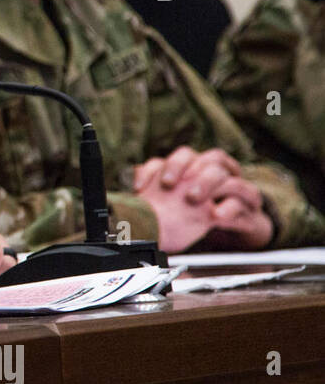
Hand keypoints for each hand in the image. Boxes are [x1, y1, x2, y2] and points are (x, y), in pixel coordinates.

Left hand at [133, 146, 270, 250]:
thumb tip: (134, 186)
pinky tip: (216, 216)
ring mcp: (237, 188)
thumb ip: (159, 193)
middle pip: (209, 158)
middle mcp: (219, 173)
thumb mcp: (177, 204)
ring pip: (227, 174)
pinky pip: (246, 200)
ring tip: (191, 198)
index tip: (141, 186)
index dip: (161, 167)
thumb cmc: (201, 212)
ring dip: (207, 183)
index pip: (184, 156)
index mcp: (200, 168)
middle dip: (187, 169)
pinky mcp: (250, 206)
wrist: (237, 227)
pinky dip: (230, 207)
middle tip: (169, 186)